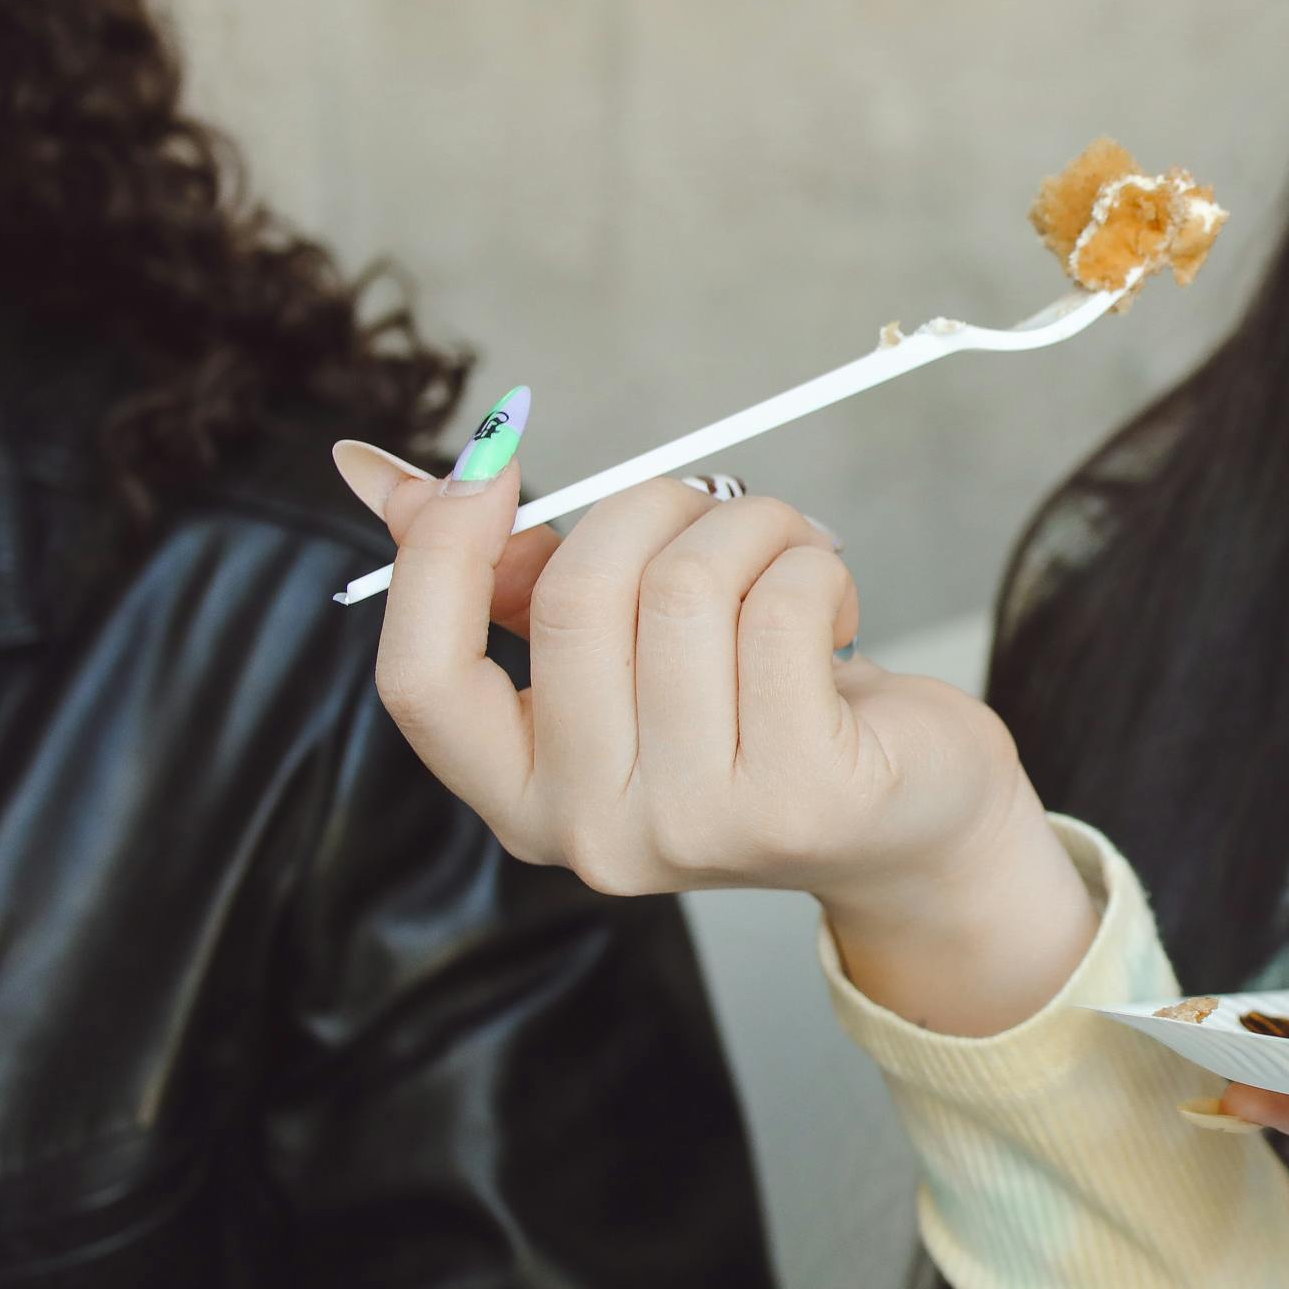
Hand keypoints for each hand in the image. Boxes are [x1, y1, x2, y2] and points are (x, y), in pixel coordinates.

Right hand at [338, 422, 1093, 1034]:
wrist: (911, 819)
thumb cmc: (760, 717)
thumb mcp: (624, 656)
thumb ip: (503, 579)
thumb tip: (378, 471)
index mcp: (521, 795)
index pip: (420, 679)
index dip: (441, 553)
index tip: (498, 459)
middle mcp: (593, 830)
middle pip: (574, 595)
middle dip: (657, 509)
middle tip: (721, 515)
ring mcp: (695, 825)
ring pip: (687, 583)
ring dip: (754, 527)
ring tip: (791, 559)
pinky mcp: (801, 796)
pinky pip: (782, 606)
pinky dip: (814, 567)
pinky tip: (836, 608)